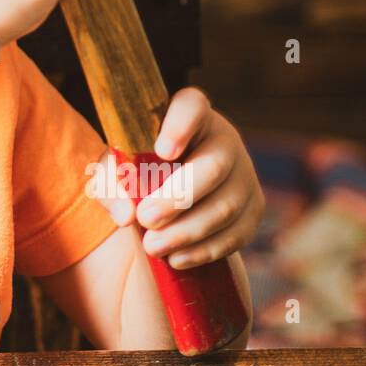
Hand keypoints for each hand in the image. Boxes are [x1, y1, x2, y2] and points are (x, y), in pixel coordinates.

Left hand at [87, 87, 264, 268]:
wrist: (174, 181)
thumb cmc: (139, 163)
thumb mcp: (116, 162)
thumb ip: (111, 181)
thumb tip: (125, 215)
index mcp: (190, 113)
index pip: (191, 107)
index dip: (180, 126)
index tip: (162, 152)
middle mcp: (224, 138)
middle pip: (213, 166)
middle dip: (179, 198)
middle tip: (145, 219)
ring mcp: (245, 173)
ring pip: (226, 206)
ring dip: (188, 231)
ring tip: (152, 247)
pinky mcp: (253, 207)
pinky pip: (237, 233)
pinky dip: (206, 250)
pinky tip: (176, 258)